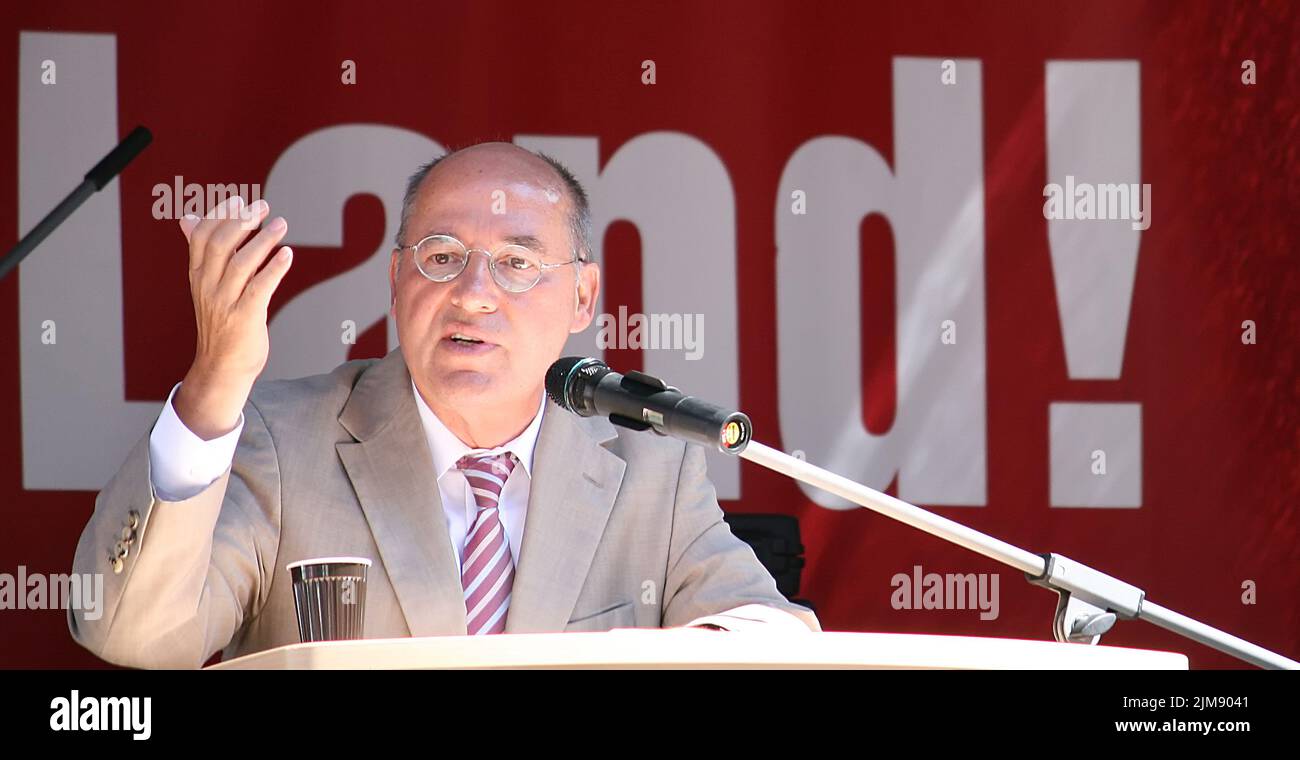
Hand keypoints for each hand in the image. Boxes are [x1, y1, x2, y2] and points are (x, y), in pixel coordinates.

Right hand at [172, 196, 292, 439]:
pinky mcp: (244, 318)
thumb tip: (187, 217)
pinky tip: (287, 255)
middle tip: (262, 207)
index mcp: (198, 276)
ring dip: (263, 240)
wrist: (222, 367)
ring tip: (280, 224)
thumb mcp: (205, 285)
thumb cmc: (220, 322)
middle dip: (241, 221)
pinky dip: (274, 269)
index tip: (238, 200)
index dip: (219, 215)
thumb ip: (201, 251)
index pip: (201, 237)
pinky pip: (260, 288)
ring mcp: (225, 303)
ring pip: (241, 263)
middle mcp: (207, 287)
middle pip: (220, 245)